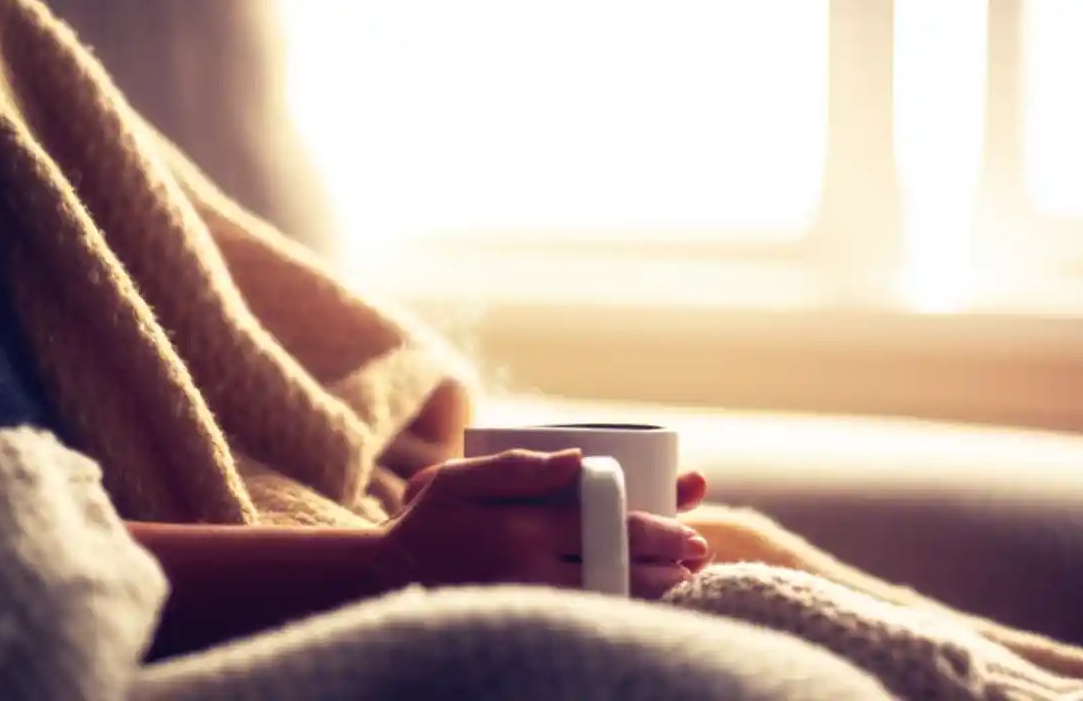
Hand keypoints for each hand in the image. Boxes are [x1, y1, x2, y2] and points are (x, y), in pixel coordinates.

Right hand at [381, 450, 710, 598]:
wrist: (383, 585)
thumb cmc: (426, 524)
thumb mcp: (458, 480)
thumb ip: (516, 468)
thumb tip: (579, 459)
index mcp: (521, 529)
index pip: (605, 526)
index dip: (656, 528)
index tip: (691, 529)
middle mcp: (532, 573)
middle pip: (618, 568)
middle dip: (666, 564)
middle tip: (699, 555)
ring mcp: (530, 604)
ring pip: (608, 601)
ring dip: (652, 593)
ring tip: (685, 581)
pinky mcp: (524, 623)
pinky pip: (585, 620)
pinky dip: (620, 612)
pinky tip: (643, 605)